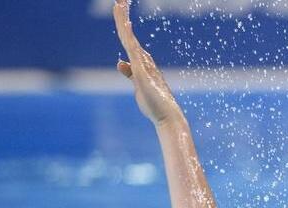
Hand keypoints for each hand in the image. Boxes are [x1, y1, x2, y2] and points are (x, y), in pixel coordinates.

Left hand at [114, 0, 183, 125]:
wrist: (168, 116)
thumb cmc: (155, 103)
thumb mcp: (138, 85)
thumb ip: (130, 72)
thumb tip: (121, 62)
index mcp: (142, 62)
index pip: (128, 39)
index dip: (124, 23)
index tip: (120, 7)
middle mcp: (144, 59)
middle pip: (128, 33)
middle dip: (123, 15)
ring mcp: (143, 64)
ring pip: (129, 37)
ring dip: (123, 20)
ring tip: (119, 3)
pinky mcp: (142, 71)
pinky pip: (133, 50)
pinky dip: (129, 36)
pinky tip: (125, 24)